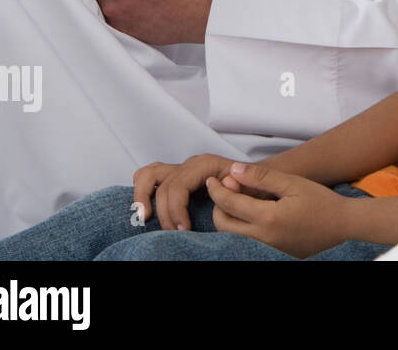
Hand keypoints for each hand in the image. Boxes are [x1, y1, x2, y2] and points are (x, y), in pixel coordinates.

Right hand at [133, 154, 270, 230]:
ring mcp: (181, 169)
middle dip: (166, 213)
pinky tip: (143, 210)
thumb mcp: (251, 185)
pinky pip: (150, 176)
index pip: (179, 185)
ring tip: (145, 219)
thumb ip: (240, 185)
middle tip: (175, 233)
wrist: (255, 178)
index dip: (177, 209)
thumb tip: (225, 183)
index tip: (184, 229)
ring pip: (150, 175)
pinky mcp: (175, 176)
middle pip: (165, 186)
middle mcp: (190, 164)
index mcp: (206, 164)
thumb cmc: (252, 184)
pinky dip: (142, 190)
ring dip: (143, 198)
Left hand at [206, 162, 360, 257]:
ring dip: (228, 218)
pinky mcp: (273, 254)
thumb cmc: (321, 201)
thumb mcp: (292, 183)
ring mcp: (268, 249)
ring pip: (232, 237)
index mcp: (268, 218)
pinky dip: (241, 229)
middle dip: (218, 206)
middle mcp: (264, 238)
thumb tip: (233, 170)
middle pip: (223, 225)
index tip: (212, 180)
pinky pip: (247, 242)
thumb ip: (261, 177)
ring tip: (237, 201)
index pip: (229, 204)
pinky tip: (250, 215)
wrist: (344, 225)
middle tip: (225, 190)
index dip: (217, 190)